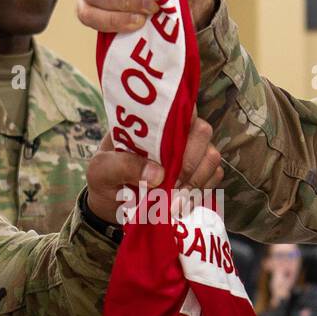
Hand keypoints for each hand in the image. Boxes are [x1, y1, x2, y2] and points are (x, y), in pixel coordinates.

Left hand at [85, 116, 222, 223]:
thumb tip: (158, 174)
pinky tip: (180, 204)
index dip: (183, 119)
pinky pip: (214, 177)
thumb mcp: (102, 171)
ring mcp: (190, 153)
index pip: (178, 106)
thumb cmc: (105, 180)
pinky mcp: (198, 175)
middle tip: (171, 184)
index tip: (172, 146)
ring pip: (211, 156)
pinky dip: (200, 192)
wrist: (111, 209)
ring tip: (173, 201)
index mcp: (151, 122)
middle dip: (189, 161)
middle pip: (202, 131)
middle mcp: (175, 133)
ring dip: (196, 181)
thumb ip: (123, 166)